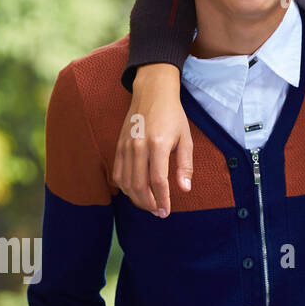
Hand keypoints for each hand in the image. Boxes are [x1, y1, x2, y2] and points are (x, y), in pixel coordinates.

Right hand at [112, 64, 191, 217]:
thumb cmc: (173, 115)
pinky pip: (118, 173)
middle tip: (159, 212)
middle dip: (149, 204)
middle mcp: (139, 147)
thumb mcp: (186, 138)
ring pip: (126, 182)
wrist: (152, 93)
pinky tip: (135, 192)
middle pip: (139, 185)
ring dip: (136, 198)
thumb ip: (185, 165)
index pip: (158, 181)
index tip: (166, 212)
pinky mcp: (118, 146)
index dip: (162, 200)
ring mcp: (126, 146)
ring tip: (149, 205)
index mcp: (158, 145)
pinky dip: (125, 187)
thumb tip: (185, 189)